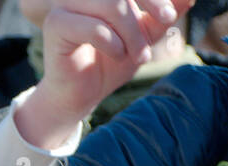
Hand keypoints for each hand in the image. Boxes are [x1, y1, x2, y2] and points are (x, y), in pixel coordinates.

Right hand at [15, 0, 190, 148]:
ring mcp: (65, 4)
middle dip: (152, 5)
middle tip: (167, 22)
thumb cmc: (109, 62)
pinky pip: (94, 28)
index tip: (173, 9)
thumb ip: (163, 15)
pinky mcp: (55, 24)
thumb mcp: (144, 36)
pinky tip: (116, 56)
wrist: (80, 95)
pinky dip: (113, 44)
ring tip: (139, 54)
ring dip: (132, 33)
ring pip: (112, 6)